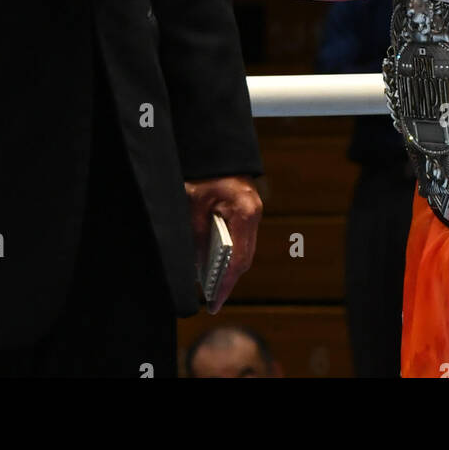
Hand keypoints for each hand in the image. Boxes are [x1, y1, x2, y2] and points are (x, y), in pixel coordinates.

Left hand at [185, 175, 262, 313]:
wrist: (215, 146)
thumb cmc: (204, 173)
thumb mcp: (194, 205)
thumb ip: (197, 235)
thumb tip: (196, 266)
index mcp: (245, 211)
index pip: (238, 258)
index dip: (226, 284)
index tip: (215, 302)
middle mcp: (253, 213)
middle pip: (244, 257)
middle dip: (228, 280)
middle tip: (212, 302)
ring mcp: (253, 211)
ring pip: (244, 249)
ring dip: (229, 268)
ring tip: (212, 288)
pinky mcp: (247, 210)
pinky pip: (241, 238)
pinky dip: (229, 253)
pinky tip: (215, 263)